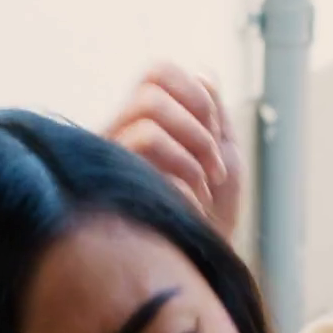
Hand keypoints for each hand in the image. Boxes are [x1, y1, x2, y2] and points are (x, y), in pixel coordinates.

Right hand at [106, 64, 244, 240]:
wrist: (204, 260)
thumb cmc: (211, 212)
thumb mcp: (222, 154)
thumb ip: (212, 113)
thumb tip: (201, 72)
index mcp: (144, 121)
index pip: (156, 74)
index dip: (193, 91)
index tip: (216, 127)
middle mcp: (118, 136)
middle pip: (149, 94)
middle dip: (196, 125)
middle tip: (214, 162)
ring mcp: (110, 162)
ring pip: (147, 123)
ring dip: (192, 151)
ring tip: (206, 184)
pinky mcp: (111, 189)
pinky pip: (146, 160)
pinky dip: (184, 178)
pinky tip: (192, 206)